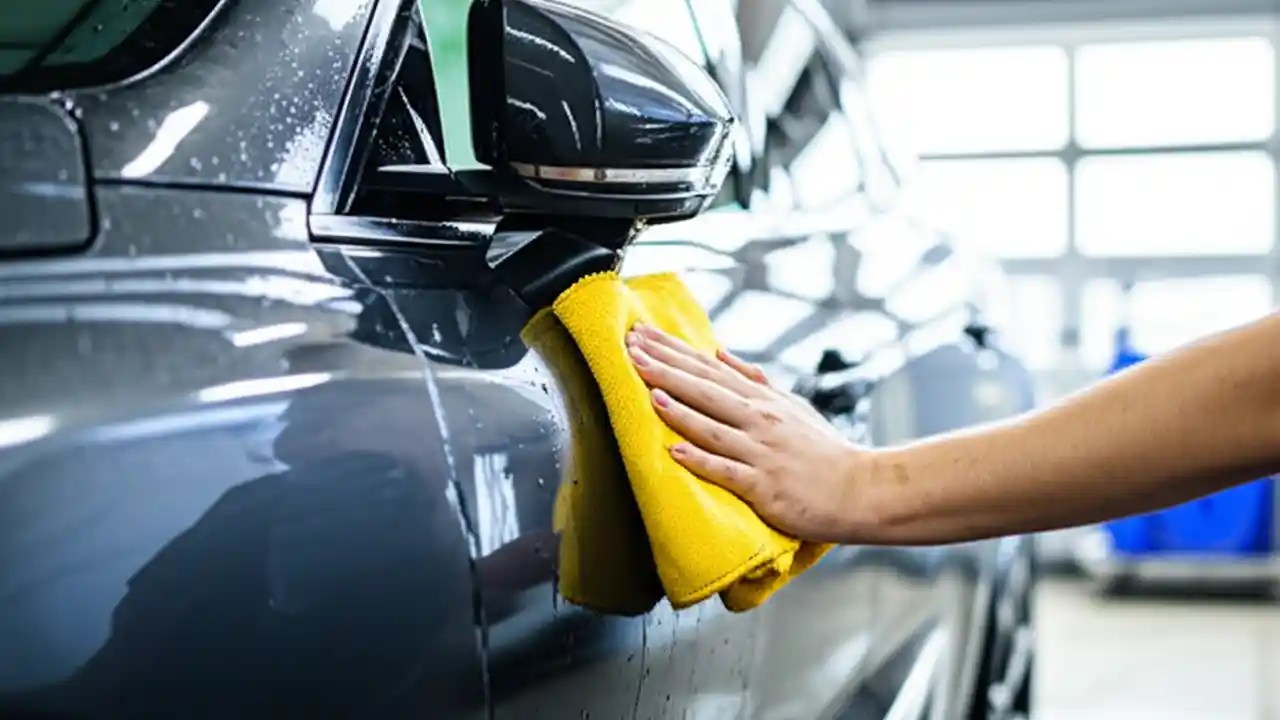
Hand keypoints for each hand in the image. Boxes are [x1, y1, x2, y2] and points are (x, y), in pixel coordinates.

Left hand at [626, 323, 867, 542]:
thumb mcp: (792, 406)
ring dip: (679, 408)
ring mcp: (761, 452)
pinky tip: (675, 451)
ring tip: (649, 390)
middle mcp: (759, 420)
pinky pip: (727, 471)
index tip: (640, 334)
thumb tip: (721, 354)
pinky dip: (701, 460)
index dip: (672, 351)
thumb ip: (755, 381)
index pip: (708, 369)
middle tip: (630, 348)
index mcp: (762, 400)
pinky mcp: (765, 486)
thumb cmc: (825, 452)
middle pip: (704, 389)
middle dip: (664, 368)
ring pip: (712, 426)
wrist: (862, 489)